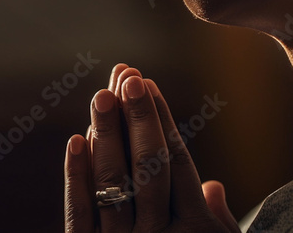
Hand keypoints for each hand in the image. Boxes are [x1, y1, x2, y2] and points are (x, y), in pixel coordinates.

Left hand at [64, 64, 240, 232]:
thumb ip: (217, 219)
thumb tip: (214, 185)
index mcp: (195, 228)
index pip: (177, 161)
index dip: (162, 119)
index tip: (149, 84)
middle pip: (147, 164)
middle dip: (138, 116)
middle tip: (128, 76)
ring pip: (112, 181)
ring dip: (106, 134)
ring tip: (102, 95)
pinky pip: (80, 214)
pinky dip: (76, 176)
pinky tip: (76, 140)